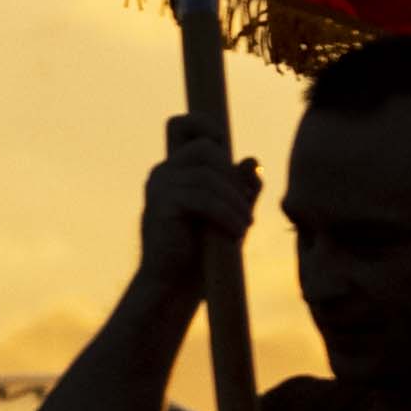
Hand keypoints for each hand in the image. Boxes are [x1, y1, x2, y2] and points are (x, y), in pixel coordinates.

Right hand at [129, 127, 257, 310]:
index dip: (206, 125)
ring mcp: (159, 186)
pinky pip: (202, 197)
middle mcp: (164, 171)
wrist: (176, 286)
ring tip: (245, 226)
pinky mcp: (161, 205)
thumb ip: (241, 188)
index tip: (229, 151)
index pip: (182, 125)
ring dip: (235, 201)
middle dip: (233, 177)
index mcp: (177, 168)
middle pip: (205, 149)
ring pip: (208, 176)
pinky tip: (236, 232)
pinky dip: (226, 214)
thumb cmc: (205, 251)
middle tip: (246, 209)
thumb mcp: (231, 213)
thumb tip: (252, 160)